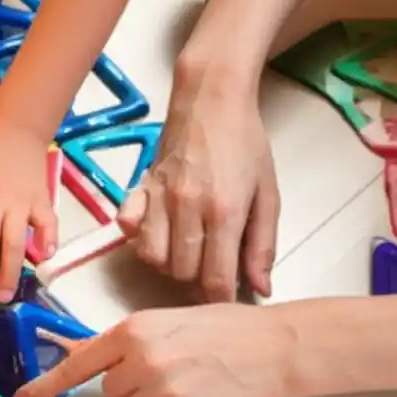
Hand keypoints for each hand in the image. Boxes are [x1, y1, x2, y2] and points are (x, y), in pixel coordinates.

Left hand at [14, 303, 297, 396]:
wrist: (273, 348)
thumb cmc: (221, 330)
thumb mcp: (164, 320)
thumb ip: (122, 341)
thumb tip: (76, 356)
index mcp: (135, 330)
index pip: (80, 362)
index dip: (48, 383)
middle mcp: (145, 361)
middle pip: (106, 392)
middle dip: (123, 389)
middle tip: (162, 375)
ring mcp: (165, 395)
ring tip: (175, 391)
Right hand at [117, 65, 279, 301]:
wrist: (212, 98)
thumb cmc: (246, 144)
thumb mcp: (268, 194)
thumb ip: (263, 245)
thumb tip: (262, 288)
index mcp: (225, 212)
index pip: (216, 279)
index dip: (222, 298)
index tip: (227, 296)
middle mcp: (187, 209)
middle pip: (182, 274)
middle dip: (198, 281)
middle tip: (212, 266)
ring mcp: (159, 198)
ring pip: (152, 258)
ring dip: (169, 263)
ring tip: (187, 250)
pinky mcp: (140, 188)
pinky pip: (128, 229)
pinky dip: (140, 238)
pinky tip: (158, 231)